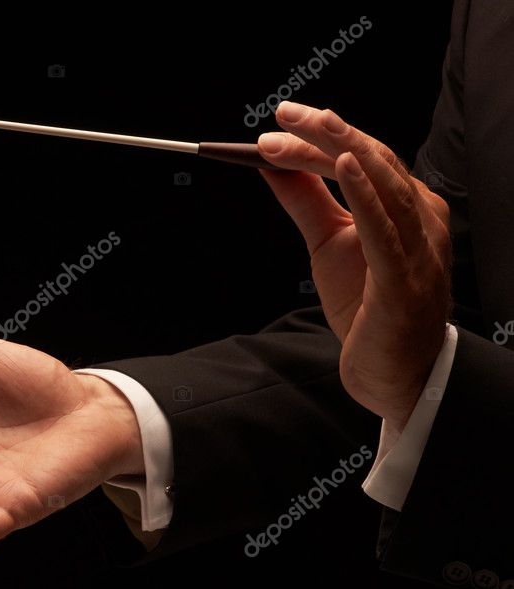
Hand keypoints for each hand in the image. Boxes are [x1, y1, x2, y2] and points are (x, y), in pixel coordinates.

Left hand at [256, 101, 451, 427]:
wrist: (391, 370)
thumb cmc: (367, 306)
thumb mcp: (328, 242)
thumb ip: (306, 200)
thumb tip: (273, 163)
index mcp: (404, 205)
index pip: (362, 156)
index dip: (320, 135)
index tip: (278, 121)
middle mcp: (419, 217)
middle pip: (372, 160)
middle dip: (326, 133)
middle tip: (284, 113)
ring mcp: (418, 246)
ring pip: (382, 184)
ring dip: (342, 149)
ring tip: (312, 123)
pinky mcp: (404, 277)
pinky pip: (385, 228)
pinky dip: (364, 193)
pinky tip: (344, 164)